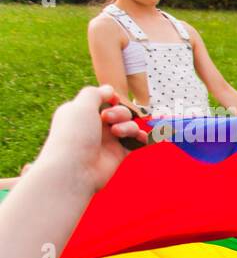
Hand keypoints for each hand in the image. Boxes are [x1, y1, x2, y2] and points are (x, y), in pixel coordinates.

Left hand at [32, 85, 146, 194]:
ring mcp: (108, 140)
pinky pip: (137, 142)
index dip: (111, 98)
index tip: (112, 99)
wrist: (75, 169)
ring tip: (118, 133)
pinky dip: (142, 138)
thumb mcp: (80, 106)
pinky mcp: (119, 154)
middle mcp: (96, 126)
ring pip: (130, 125)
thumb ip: (95, 93)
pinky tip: (141, 138)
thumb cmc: (74, 135)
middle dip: (119, 112)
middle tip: (107, 119)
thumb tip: (109, 89)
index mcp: (83, 113)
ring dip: (129, 126)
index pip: (103, 100)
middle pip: (120, 111)